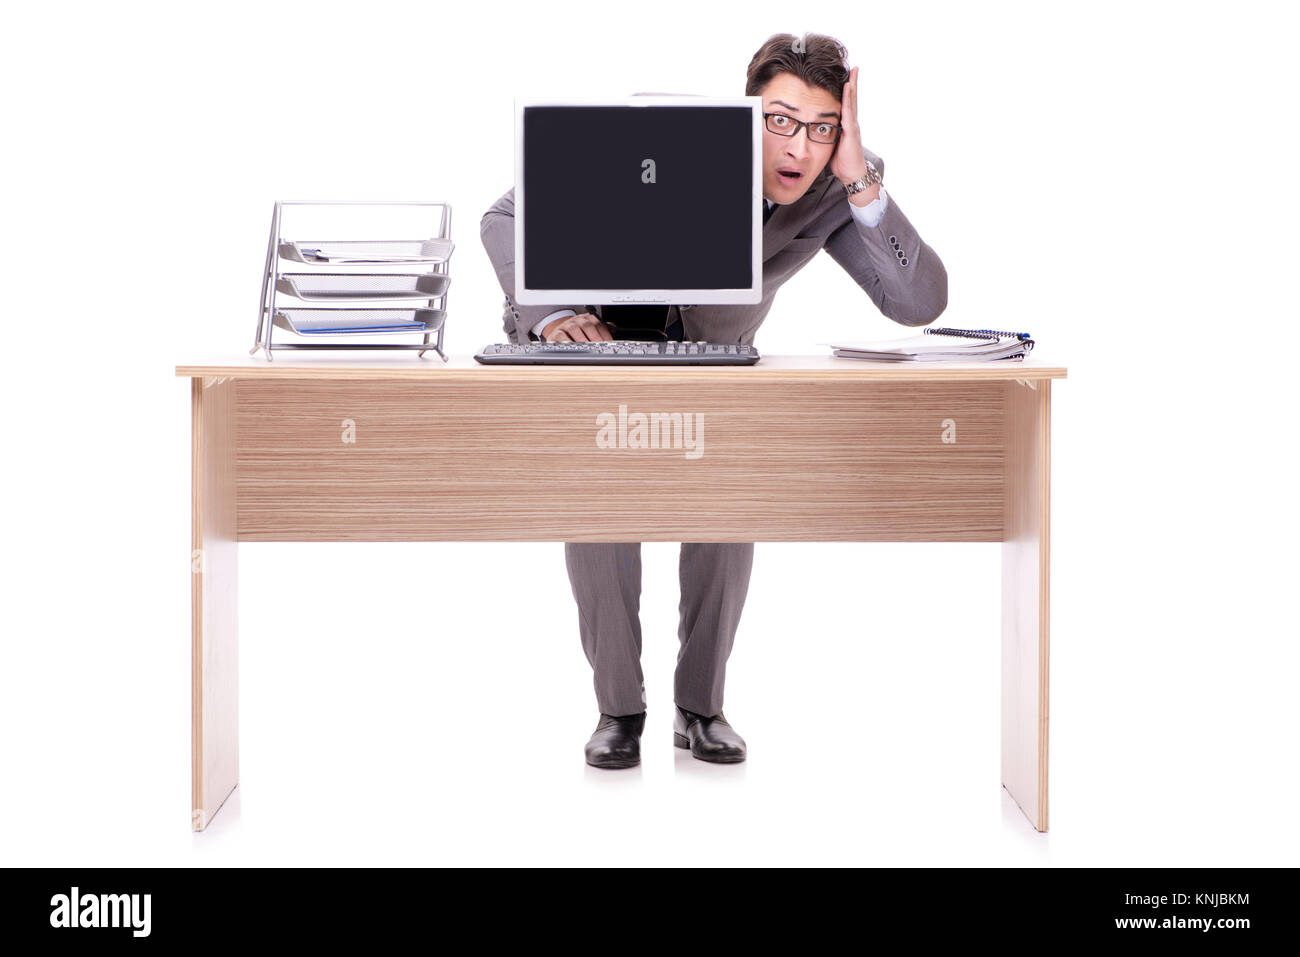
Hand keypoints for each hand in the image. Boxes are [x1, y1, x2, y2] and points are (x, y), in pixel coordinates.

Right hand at [542, 312, 613, 341]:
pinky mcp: (557, 333)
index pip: (597, 323)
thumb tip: (614, 328)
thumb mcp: (590, 328)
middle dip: (594, 336)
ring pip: (575, 330)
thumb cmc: (577, 331)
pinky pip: (562, 337)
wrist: (558, 330)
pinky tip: (573, 347)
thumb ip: (602, 328)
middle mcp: (577, 320)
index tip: (609, 342)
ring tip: (588, 348)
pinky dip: (567, 342)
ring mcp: (566, 326)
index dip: (604, 332)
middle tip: (599, 345)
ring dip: (582, 339)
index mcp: (587, 319)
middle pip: (587, 325)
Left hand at [828, 66, 870, 187]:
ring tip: (853, 73)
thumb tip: (815, 131)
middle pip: (852, 99)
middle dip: (852, 83)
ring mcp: (852, 126)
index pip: (846, 104)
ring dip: (852, 87)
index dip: (847, 91)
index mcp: (846, 125)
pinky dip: (848, 100)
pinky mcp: (851, 131)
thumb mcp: (831, 145)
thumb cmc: (841, 161)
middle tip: (854, 68)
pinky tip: (848, 89)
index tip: (846, 77)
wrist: (851, 173)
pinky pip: (849, 112)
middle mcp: (851, 123)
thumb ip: (826, 135)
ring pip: (852, 102)